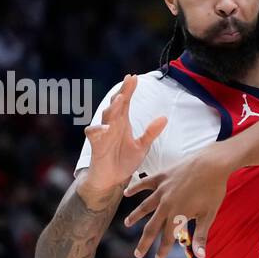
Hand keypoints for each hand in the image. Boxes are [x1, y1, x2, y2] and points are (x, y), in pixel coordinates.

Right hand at [80, 75, 166, 197]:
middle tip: (129, 80)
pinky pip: (94, 135)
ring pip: (105, 117)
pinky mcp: (96, 146)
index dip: (129, 90)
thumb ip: (151, 133)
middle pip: (116, 105)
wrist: (112, 180)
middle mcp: (112, 125)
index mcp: (122, 123)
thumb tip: (164, 118)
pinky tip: (106, 128)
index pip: (125, 103)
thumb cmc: (124, 161)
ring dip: (112, 108)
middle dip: (122, 92)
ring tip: (120, 100)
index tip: (134, 77)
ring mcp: (103, 134)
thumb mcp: (142, 147)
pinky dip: (98, 131)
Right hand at [124, 149, 232, 257]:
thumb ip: (201, 236)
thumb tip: (201, 256)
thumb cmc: (213, 190)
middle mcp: (166, 204)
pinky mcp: (162, 176)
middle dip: (145, 242)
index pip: (167, 237)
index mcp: (178, 215)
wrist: (212, 164)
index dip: (162, 250)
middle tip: (137, 254)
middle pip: (152, 226)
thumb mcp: (209, 215)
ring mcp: (162, 190)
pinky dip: (135, 188)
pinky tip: (127, 193)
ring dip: (135, 216)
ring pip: (145, 206)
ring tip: (127, 224)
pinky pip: (145, 184)